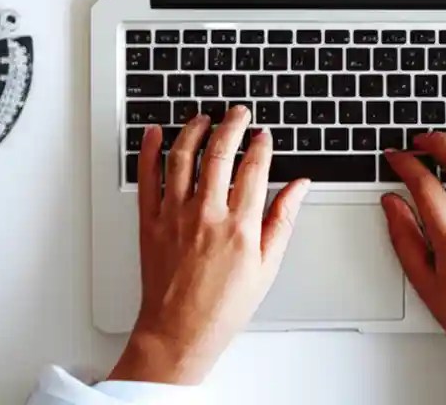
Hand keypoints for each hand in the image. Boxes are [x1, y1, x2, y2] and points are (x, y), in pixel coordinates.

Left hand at [109, 107, 310, 384]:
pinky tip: (155, 132)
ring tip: (203, 117)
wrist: (179, 331)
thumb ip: (283, 220)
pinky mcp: (149, 222)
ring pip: (183, 157)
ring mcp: (174, 216)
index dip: (261, 145)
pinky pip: (146, 177)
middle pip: (220, 153)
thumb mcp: (267, 266)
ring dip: (194, 129)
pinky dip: (149, 150)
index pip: (254, 169)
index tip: (263, 134)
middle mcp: (206, 215)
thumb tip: (299, 187)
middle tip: (238, 113)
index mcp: (240, 227)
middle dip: (231, 125)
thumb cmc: (223, 306)